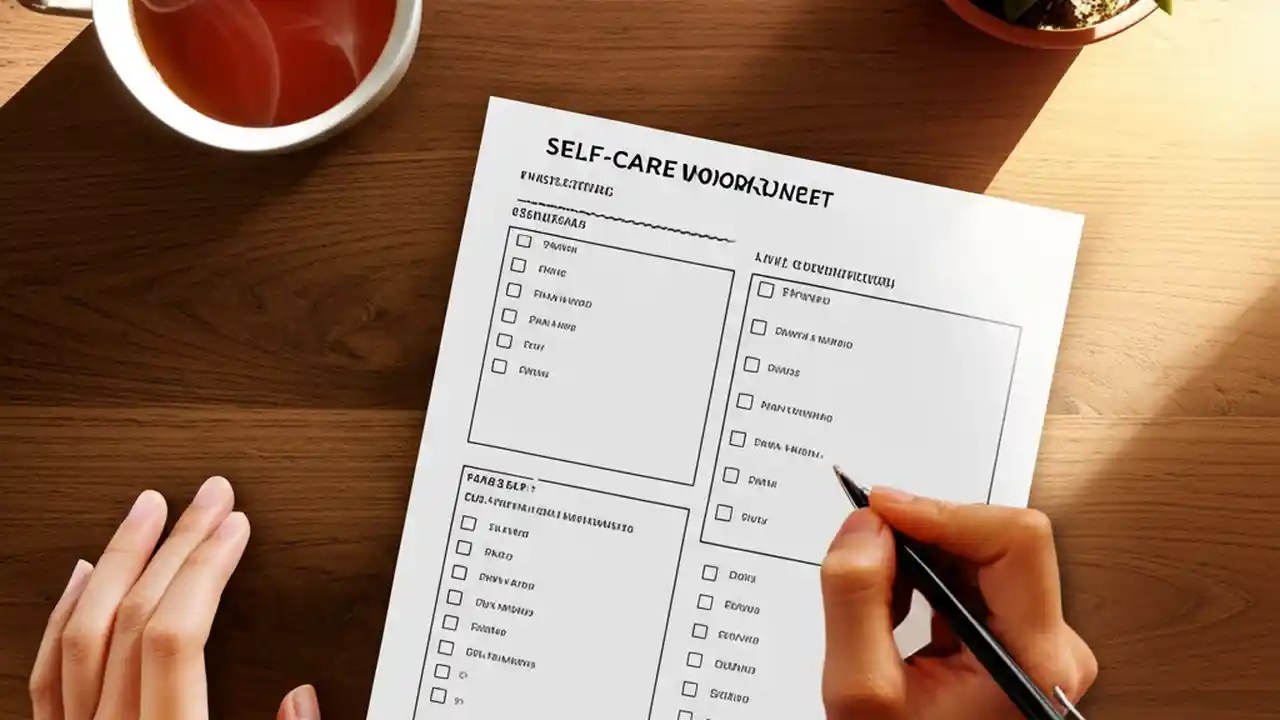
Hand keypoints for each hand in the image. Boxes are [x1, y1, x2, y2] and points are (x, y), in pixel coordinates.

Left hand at [29, 477, 319, 719]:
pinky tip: (85, 576)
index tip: (234, 528)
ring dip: (120, 562)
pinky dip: (64, 616)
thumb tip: (302, 698)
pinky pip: (47, 673)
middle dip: (178, 546)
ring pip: (82, 634)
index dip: (206, 571)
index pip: (176, 635)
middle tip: (208, 499)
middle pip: (134, 620)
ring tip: (146, 513)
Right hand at [820, 489, 1096, 719]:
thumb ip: (856, 601)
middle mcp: (1051, 646)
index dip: (943, 512)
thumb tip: (864, 529)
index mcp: (1035, 660)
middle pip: (994, 540)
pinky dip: (922, 575)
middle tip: (864, 545)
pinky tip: (893, 602)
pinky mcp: (1012, 636)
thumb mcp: (860, 693)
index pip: (1015, 540)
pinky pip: (970, 575)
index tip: (884, 509)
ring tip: (875, 591)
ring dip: (917, 556)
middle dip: (920, 534)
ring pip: (978, 553)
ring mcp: (1035, 642)